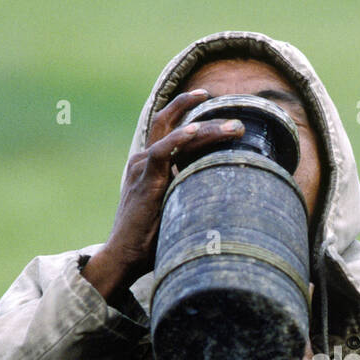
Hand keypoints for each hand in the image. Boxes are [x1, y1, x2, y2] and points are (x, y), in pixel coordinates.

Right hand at [82, 88, 242, 300]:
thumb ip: (192, 193)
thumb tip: (227, 197)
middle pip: (168, 120)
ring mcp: (142, 167)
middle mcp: (144, 159)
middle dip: (200, 111)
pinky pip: (161, 152)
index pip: (171, 127)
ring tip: (233, 128)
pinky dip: (178, 139)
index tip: (216, 104)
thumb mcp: (175, 207)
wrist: (123, 254)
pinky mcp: (144, 180)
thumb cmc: (151, 238)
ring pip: (173, 134)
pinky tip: (194, 131)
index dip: (190, 112)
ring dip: (206, 129)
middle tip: (236, 120)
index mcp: (150, 163)